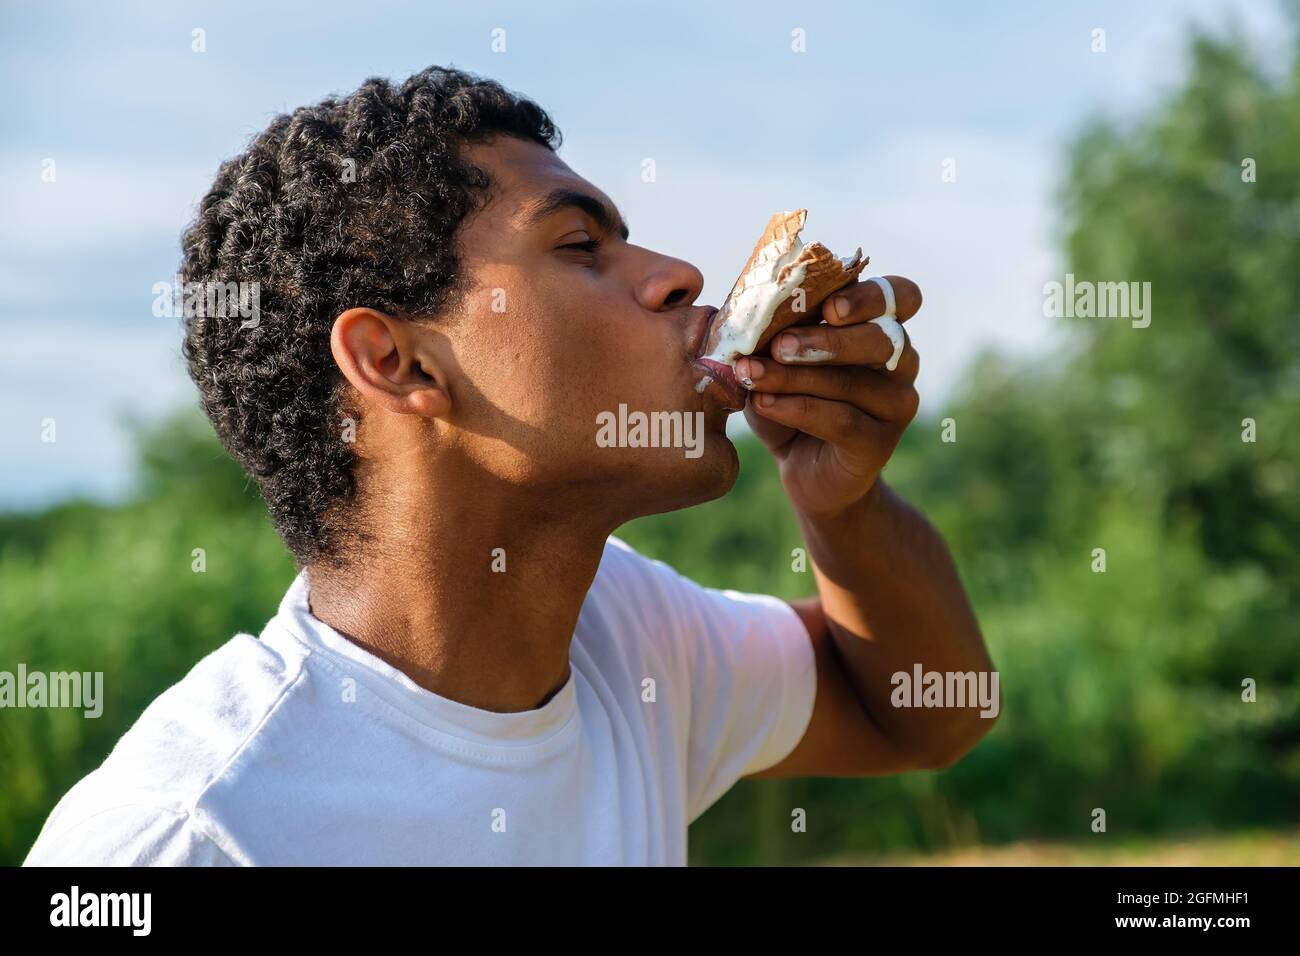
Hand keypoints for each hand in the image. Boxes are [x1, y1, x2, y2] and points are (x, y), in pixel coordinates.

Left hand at [740, 275, 922, 517]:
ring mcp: (897, 405)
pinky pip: (841, 421)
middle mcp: (901, 363)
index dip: (870, 297)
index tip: (829, 307)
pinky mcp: (880, 444)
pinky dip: (796, 408)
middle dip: (825, 340)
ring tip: (751, 374)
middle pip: (879, 339)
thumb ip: (777, 334)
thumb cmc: (792, 400)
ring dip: (796, 376)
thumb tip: (747, 315)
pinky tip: (762, 403)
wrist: (803, 470)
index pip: (901, 296)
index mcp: (883, 327)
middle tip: (778, 345)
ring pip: (851, 382)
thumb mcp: (780, 361)